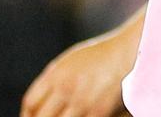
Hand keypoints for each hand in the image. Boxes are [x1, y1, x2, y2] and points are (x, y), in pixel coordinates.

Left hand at [21, 29, 135, 116]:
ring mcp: (81, 101)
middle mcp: (65, 87)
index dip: (29, 116)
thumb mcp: (72, 62)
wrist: (132, 51)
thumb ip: (54, 81)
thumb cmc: (103, 57)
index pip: (30, 104)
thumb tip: (37, 107)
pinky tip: (84, 116)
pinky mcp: (98, 113)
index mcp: (56, 74)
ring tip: (70, 116)